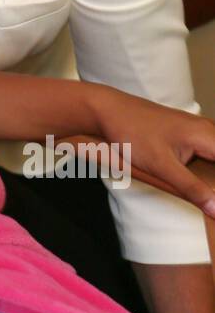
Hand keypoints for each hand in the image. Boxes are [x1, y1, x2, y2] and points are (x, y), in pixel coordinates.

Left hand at [63, 88, 214, 217]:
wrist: (109, 110)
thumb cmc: (133, 134)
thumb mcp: (162, 167)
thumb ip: (192, 189)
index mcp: (206, 135)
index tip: (213, 202)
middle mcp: (206, 128)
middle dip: (213, 182)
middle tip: (210, 202)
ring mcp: (197, 128)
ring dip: (210, 176)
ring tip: (207, 195)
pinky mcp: (187, 131)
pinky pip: (209, 148)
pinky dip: (208, 164)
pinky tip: (200, 181)